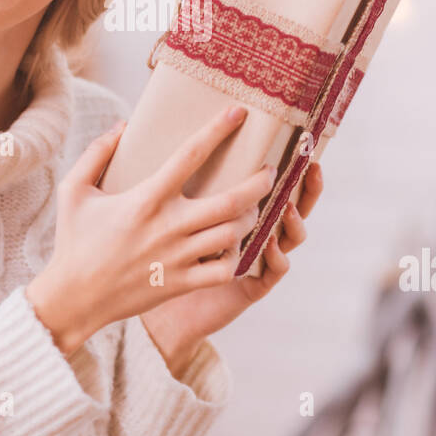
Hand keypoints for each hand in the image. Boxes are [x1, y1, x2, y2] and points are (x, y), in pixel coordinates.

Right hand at [26, 104, 275, 356]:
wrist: (73, 298)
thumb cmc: (74, 241)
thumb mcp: (74, 191)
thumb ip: (96, 153)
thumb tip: (121, 126)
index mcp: (147, 198)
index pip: (191, 154)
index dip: (219, 129)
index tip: (239, 113)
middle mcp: (169, 225)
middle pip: (231, 200)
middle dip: (260, 182)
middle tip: (270, 172)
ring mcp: (178, 257)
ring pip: (233, 233)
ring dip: (251, 218)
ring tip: (254, 208)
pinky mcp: (181, 283)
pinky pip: (224, 270)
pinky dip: (236, 257)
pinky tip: (235, 247)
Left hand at [140, 159, 322, 375]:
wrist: (163, 310)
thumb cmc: (159, 256)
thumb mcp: (164, 211)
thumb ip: (160, 174)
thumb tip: (125, 124)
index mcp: (239, 211)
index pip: (272, 182)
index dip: (288, 163)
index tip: (301, 143)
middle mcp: (257, 232)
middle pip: (295, 206)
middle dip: (308, 188)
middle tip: (310, 168)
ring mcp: (258, 259)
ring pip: (291, 237)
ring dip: (292, 221)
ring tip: (286, 206)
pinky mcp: (253, 285)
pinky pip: (275, 270)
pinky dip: (277, 257)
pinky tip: (269, 244)